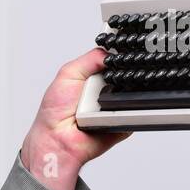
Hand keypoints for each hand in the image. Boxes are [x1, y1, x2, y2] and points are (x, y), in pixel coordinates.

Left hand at [21, 48, 131, 189]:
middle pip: (129, 74)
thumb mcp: (67, 74)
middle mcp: (107, 91)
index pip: (115, 61)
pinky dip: (127, 110)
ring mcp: (117, 106)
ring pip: (134, 92)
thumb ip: (89, 59)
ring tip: (102, 99)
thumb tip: (110, 50)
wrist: (57, 141)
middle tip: (107, 79)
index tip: (127, 48)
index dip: (120, 55)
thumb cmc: (54, 112)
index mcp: (94, 78)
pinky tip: (111, 111)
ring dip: (125, 92)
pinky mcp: (125, 121)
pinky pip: (135, 112)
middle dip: (126, 72)